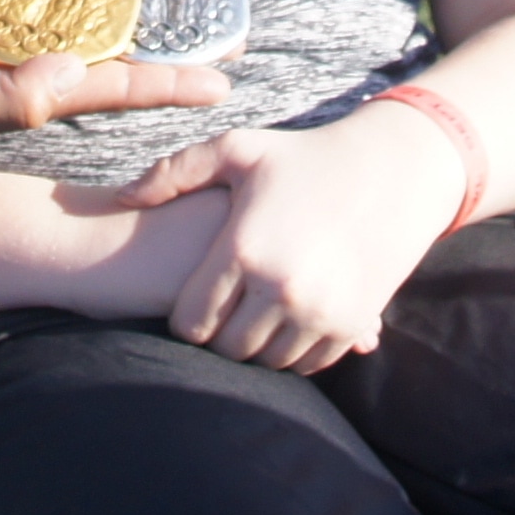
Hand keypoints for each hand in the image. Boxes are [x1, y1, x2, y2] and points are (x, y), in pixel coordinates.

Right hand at [0, 0, 230, 136]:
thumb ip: (16, 96)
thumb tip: (74, 70)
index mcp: (36, 92)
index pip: (118, 88)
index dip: (169, 85)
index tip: (220, 83)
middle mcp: (40, 54)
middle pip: (121, 45)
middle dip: (172, 43)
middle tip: (231, 32)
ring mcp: (23, 11)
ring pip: (93, 2)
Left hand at [111, 107, 458, 373]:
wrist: (392, 172)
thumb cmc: (305, 158)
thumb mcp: (238, 150)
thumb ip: (174, 171)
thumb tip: (122, 196)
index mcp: (244, 249)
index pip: (191, 322)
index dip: (185, 317)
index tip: (194, 300)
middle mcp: (280, 288)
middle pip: (226, 350)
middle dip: (219, 336)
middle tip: (225, 312)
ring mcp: (320, 311)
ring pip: (266, 361)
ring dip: (257, 346)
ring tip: (255, 314)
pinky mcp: (352, 325)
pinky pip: (308, 363)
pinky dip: (294, 350)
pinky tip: (288, 318)